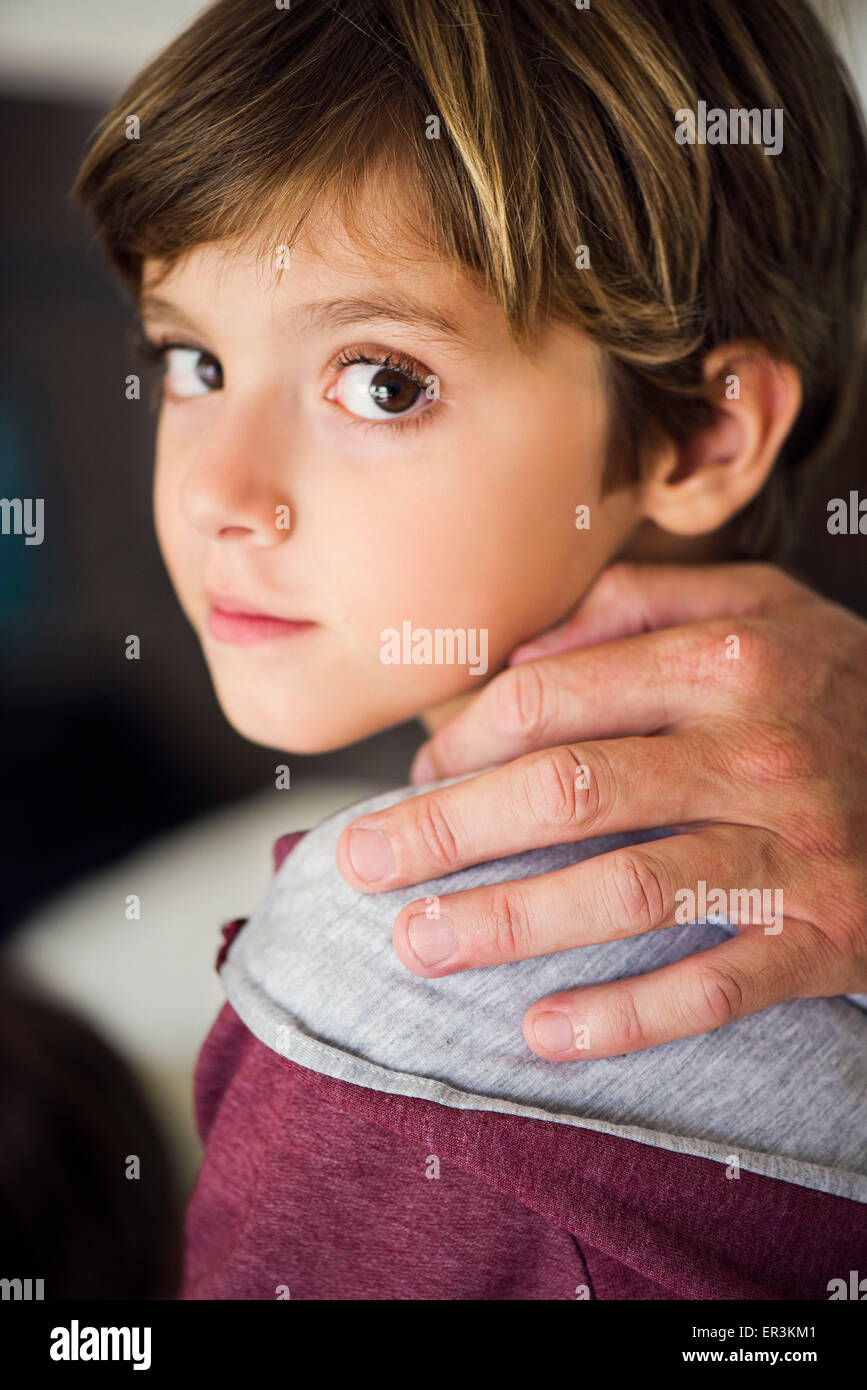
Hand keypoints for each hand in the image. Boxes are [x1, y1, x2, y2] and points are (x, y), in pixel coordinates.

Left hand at [336, 562, 866, 1058]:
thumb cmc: (839, 689)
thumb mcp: (759, 608)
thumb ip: (638, 606)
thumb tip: (517, 651)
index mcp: (724, 659)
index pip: (551, 698)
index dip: (463, 743)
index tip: (417, 779)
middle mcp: (755, 749)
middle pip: (566, 791)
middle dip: (446, 832)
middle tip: (361, 865)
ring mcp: (793, 849)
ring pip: (626, 892)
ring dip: (508, 922)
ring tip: (418, 946)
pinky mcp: (824, 936)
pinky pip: (713, 988)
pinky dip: (625, 1016)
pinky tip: (544, 1032)